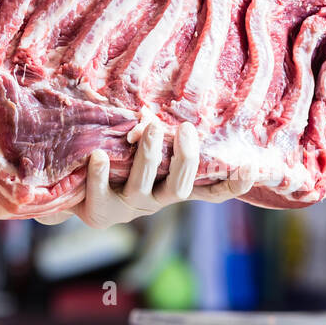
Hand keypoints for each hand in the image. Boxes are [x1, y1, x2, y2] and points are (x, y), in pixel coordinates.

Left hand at [36, 122, 255, 228]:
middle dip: (184, 158)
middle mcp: (157, 200)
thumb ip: (154, 136)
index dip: (232, 185)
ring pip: (145, 186)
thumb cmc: (118, 163)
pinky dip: (100, 173)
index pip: (211, 192)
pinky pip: (101, 191)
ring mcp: (130, 207)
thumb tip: (152, 113)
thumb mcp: (143, 150)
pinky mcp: (101, 211)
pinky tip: (97, 155)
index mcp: (173, 186)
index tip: (250, 169)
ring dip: (149, 156)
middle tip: (185, 129)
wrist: (75, 194)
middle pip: (180, 186)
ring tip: (150, 129)